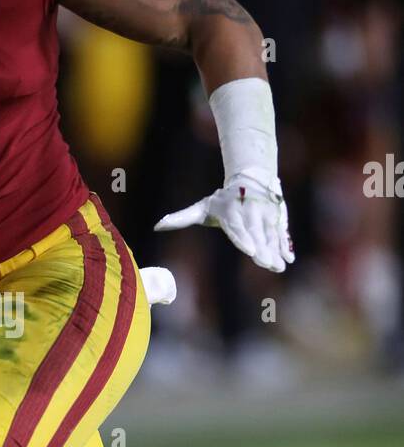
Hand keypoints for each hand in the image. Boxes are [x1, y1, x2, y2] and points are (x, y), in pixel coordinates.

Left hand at [154, 171, 293, 272]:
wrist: (250, 180)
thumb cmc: (221, 201)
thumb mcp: (201, 208)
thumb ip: (181, 217)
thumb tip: (158, 225)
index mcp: (230, 212)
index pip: (237, 228)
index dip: (244, 239)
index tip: (250, 250)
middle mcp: (249, 213)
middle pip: (256, 235)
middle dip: (262, 249)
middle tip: (267, 263)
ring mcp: (265, 215)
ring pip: (270, 235)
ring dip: (275, 251)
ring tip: (279, 266)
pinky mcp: (276, 218)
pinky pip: (281, 233)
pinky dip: (285, 245)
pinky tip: (288, 258)